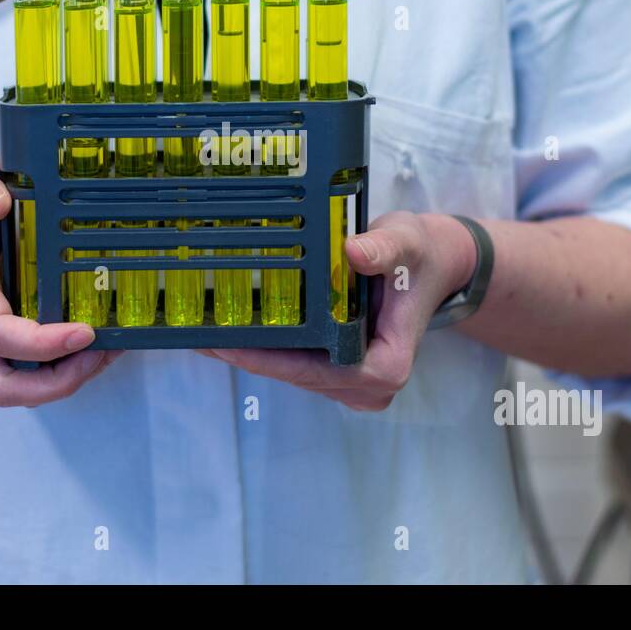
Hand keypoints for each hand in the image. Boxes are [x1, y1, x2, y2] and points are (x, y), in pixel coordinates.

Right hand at [0, 153, 116, 406]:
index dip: (42, 344)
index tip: (86, 332)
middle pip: (4, 386)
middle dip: (59, 382)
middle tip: (105, 351)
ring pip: (17, 390)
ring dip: (67, 379)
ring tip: (111, 347)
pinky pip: (27, 374)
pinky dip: (64, 368)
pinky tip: (98, 343)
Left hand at [199, 211, 476, 409]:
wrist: (434, 263)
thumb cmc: (420, 254)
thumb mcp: (406, 242)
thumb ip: (382, 248)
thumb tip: (353, 252)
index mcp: (385, 367)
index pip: (313, 369)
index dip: (266, 357)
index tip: (225, 341)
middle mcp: (368, 387)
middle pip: (294, 375)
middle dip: (247, 354)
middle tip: (196, 331)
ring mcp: (353, 385)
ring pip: (290, 372)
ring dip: (250, 352)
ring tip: (203, 330)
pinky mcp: (340, 374)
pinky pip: (296, 363)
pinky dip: (267, 347)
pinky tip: (232, 328)